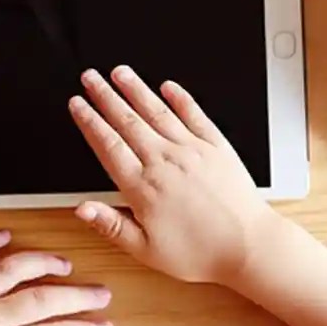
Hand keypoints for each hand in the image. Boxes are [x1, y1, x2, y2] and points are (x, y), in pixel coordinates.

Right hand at [67, 67, 276, 285]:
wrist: (249, 247)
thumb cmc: (201, 253)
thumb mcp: (146, 250)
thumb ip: (111, 225)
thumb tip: (82, 208)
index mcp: (144, 187)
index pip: (108, 145)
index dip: (89, 122)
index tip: (77, 104)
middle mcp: (165, 162)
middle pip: (127, 120)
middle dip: (105, 96)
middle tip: (90, 77)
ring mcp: (192, 150)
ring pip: (157, 111)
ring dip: (135, 89)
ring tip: (119, 72)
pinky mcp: (217, 147)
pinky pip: (194, 114)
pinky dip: (179, 98)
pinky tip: (167, 86)